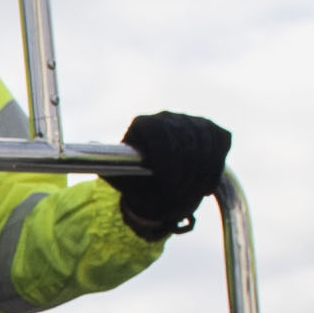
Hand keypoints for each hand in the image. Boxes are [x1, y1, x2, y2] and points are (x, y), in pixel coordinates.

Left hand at [115, 110, 230, 238]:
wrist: (161, 187)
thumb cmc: (139, 185)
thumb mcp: (122, 181)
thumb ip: (113, 170)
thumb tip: (94, 157)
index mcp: (141, 125)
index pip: (158, 132)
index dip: (167, 159)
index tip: (169, 185)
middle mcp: (166, 117)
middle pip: (184, 137)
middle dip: (185, 172)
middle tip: (179, 195)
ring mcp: (190, 120)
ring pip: (205, 141)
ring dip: (200, 173)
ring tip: (190, 194)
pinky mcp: (210, 128)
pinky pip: (220, 142)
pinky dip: (215, 166)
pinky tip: (203, 185)